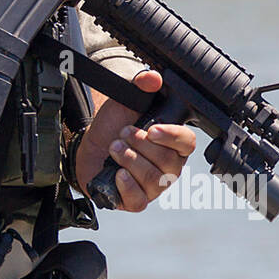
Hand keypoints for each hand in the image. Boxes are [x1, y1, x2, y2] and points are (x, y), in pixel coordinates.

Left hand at [74, 69, 196, 211]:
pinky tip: (116, 173)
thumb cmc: (114, 125)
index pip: (187, 143)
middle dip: (140, 144)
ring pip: (153, 179)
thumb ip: (141, 86)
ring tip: (114, 148)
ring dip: (129, 159)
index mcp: (173, 144)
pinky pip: (139, 201)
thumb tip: (152, 77)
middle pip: (168, 162)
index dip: (172, 136)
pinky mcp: (136, 201)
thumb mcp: (125, 101)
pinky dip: (126, 185)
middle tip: (122, 133)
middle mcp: (168, 167)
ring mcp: (154, 187)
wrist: (90, 146)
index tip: (151, 128)